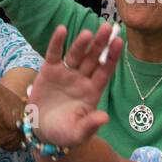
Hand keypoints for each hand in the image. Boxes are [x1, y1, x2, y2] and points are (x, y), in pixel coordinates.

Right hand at [27, 24, 121, 148]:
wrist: (41, 130)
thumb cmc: (64, 133)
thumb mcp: (78, 133)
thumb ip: (90, 125)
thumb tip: (105, 118)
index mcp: (92, 91)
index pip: (104, 71)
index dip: (112, 57)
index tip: (119, 42)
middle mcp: (81, 79)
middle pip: (92, 58)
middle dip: (100, 44)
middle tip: (108, 28)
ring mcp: (66, 73)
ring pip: (76, 55)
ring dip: (82, 43)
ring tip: (88, 33)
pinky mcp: (49, 70)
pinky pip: (54, 54)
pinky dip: (57, 42)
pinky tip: (61, 30)